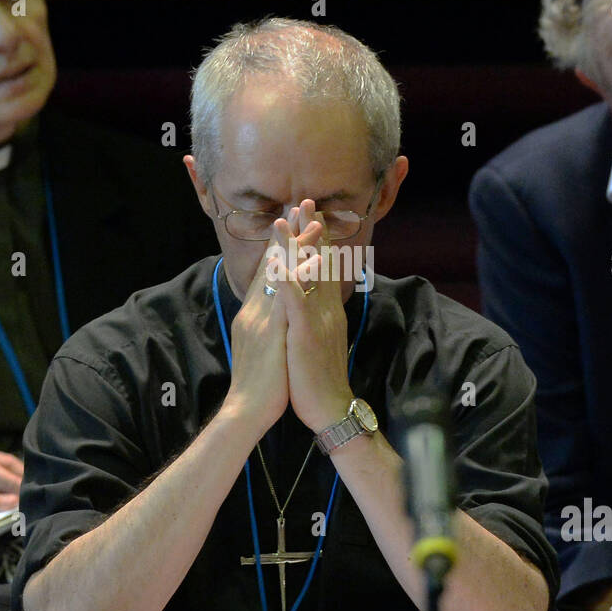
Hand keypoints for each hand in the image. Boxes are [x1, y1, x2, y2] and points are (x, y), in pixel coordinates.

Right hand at [221, 230, 290, 438]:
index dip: (281, 247)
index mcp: (256, 315)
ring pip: (280, 275)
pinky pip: (285, 298)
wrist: (247, 411)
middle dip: (287, 235)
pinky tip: (300, 261)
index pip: (270, 273)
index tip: (291, 223)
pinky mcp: (272, 333)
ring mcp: (263, 320)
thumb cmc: (262, 383)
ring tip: (305, 221)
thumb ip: (267, 323)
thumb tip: (274, 308)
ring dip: (293, 247)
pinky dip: (291, 277)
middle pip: (274, 265)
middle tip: (299, 206)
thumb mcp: (263, 347)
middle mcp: (257, 312)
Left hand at [278, 200, 354, 433]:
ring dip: (297, 246)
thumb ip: (315, 316)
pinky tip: (280, 264)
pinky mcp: (307, 335)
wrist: (331, 409)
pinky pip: (297, 303)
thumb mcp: (318, 340)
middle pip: (320, 262)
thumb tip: (310, 300)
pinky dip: (289, 281)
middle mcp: (326, 309)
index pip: (323, 267)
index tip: (311, 214)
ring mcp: (318, 321)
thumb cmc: (319, 378)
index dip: (317, 240)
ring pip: (308, 275)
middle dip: (312, 231)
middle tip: (306, 201)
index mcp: (327, 310)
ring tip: (286, 220)